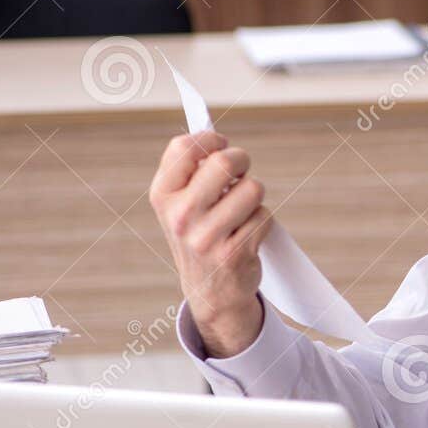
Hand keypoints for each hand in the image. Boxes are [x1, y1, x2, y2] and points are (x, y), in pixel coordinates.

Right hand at [149, 131, 272, 356]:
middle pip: (225, 162)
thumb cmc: (200, 234)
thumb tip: (214, 137)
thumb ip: (191, 170)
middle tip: (242, 171)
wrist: (209, 291)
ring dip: (254, 195)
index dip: (210, 139)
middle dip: (241, 160)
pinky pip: (264, 215)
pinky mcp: (234, 254)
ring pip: (252, 189)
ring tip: (243, 209)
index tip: (220, 145)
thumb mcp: (181, 204)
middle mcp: (180, 216)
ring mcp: (206, 237)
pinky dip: (262, 220)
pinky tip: (248, 233)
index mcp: (163, 196)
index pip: (184, 147)